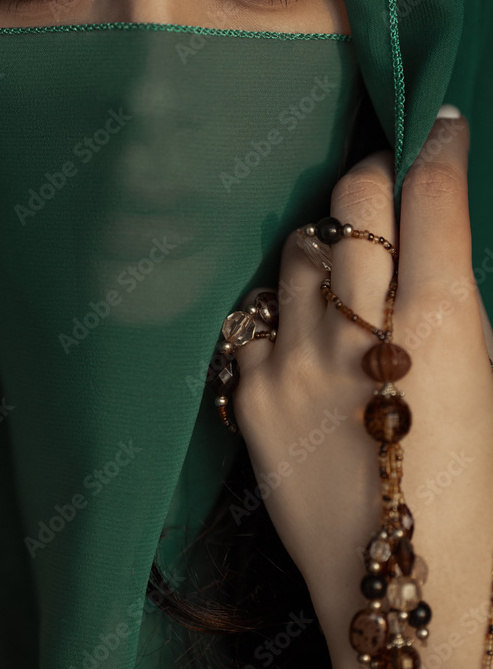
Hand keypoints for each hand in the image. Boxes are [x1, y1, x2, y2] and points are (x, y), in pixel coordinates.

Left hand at [233, 114, 492, 667]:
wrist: (400, 590)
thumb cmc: (469, 495)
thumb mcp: (482, 384)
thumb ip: (450, 304)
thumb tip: (432, 234)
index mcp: (436, 334)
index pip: (429, 201)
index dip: (438, 147)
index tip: (439, 124)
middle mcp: (352, 336)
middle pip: (351, 204)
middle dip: (373, 176)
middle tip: (384, 184)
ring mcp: (288, 364)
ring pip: (294, 249)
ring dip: (325, 247)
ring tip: (342, 275)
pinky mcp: (246, 397)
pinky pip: (256, 318)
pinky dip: (283, 314)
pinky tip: (302, 339)